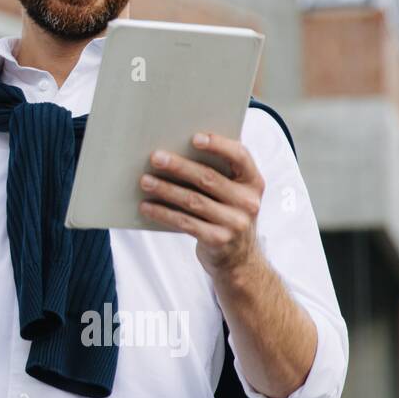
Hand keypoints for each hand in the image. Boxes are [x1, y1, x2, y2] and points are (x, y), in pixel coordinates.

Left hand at [137, 131, 264, 280]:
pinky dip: (163, 213)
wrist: (240, 260)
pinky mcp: (218, 240)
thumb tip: (175, 150)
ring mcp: (235, 223)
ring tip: (145, 181)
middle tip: (155, 157)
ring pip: (193, 201)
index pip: (240, 156)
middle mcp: (249, 202)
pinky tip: (146, 206)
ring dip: (165, 189)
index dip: (218, 144)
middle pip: (208, 178)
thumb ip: (218, 173)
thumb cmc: (227, 214)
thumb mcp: (233, 194)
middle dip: (179, 166)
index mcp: (253, 182)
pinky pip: (185, 222)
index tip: (194, 137)